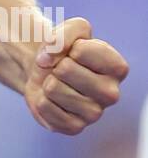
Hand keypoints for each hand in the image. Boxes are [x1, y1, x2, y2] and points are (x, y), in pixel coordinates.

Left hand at [24, 16, 127, 134]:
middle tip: (61, 70)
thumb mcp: (69, 29)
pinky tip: (53, 100)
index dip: (68, 46)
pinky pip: (44, 107)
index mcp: (117, 68)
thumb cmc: (64, 50)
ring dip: (48, 82)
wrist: (46, 71)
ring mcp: (95, 114)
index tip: (72, 53)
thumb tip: (45, 60)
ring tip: (57, 83)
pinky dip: (41, 99)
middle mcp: (111, 93)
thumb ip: (62, 35)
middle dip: (56, 65)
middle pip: (65, 69)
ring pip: (52, 88)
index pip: (80, 50)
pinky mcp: (74, 127)